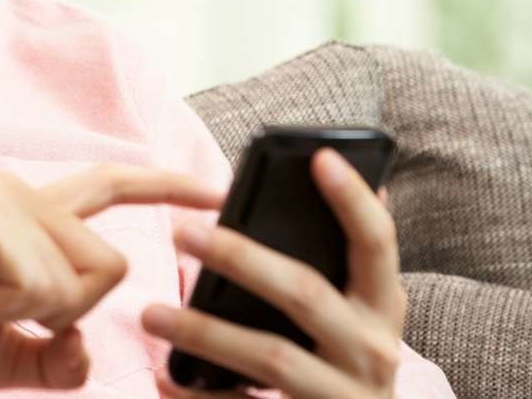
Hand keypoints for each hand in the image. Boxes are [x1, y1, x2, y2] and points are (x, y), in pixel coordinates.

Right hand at [0, 163, 225, 390]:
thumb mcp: (7, 357)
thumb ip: (59, 357)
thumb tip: (85, 349)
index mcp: (30, 220)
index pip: (110, 189)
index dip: (167, 186)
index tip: (216, 190)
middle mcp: (22, 194)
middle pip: (111, 262)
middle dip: (69, 314)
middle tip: (0, 311)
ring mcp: (3, 198)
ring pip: (85, 275)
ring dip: (37, 313)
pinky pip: (45, 281)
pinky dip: (14, 308)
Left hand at [139, 147, 406, 397]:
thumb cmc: (343, 362)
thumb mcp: (355, 314)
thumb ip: (340, 258)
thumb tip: (327, 164)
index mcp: (381, 306)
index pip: (377, 243)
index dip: (354, 200)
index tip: (320, 156)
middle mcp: (374, 349)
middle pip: (305, 293)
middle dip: (241, 258)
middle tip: (181, 231)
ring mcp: (345, 394)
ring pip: (271, 357)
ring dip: (205, 332)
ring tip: (150, 313)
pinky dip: (201, 396)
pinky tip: (165, 380)